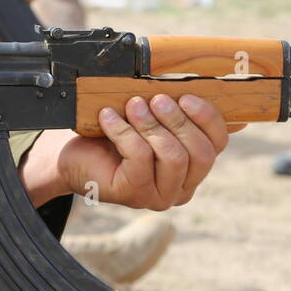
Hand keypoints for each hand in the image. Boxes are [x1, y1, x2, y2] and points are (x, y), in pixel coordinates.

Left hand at [19, 93, 240, 209]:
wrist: (72, 156)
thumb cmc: (113, 135)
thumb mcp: (149, 120)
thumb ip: (176, 112)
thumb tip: (206, 94)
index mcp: (193, 168)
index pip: (218, 144)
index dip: (207, 117)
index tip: (186, 95)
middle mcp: (182, 188)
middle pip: (200, 153)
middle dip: (179, 120)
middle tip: (154, 99)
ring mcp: (159, 196)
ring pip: (174, 157)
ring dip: (152, 125)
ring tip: (132, 105)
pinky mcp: (134, 194)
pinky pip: (140, 158)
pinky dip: (124, 131)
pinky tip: (108, 117)